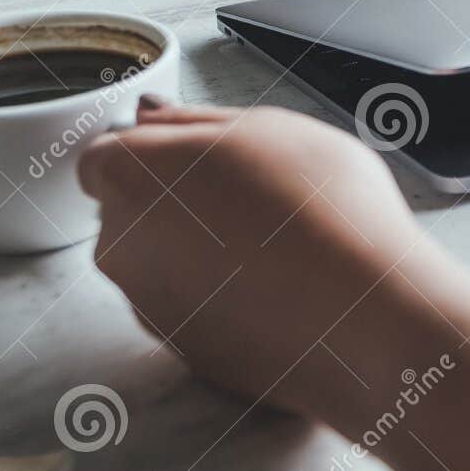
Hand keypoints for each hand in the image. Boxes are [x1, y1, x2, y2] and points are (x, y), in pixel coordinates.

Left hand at [77, 101, 429, 417]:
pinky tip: (277, 287)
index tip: (198, 158)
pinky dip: (220, 298)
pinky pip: (191, 310)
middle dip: (174, 203)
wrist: (365, 314)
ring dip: (199, 253)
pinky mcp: (185, 353)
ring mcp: (149, 307)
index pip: (104, 157)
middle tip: (250, 196)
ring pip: (160, 265)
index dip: (154, 154)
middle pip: (129, 213)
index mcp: (131, 176)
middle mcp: (120, 245)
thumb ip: (194, 119)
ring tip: (274, 245)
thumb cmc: (323, 210)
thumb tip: (154, 117)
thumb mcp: (269, 126)